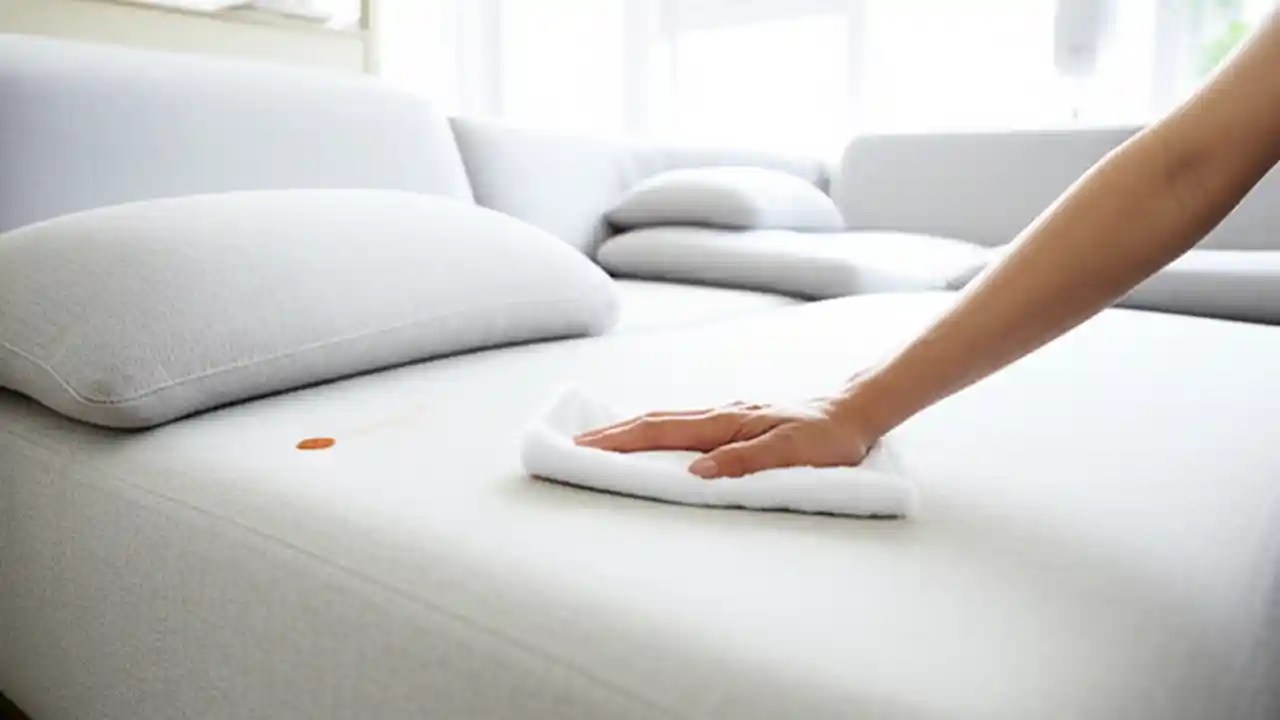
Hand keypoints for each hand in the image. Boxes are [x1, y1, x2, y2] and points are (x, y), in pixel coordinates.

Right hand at [573, 393, 881, 478]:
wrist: (854, 414)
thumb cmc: (829, 438)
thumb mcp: (793, 454)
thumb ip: (746, 461)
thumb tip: (697, 472)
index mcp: (727, 421)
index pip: (661, 431)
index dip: (621, 441)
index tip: (585, 447)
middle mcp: (721, 414)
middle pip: (654, 421)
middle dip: (611, 432)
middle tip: (573, 444)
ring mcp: (726, 417)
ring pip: (667, 421)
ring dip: (629, 430)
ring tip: (598, 441)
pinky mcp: (734, 423)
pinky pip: (683, 427)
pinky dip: (655, 432)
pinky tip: (650, 440)